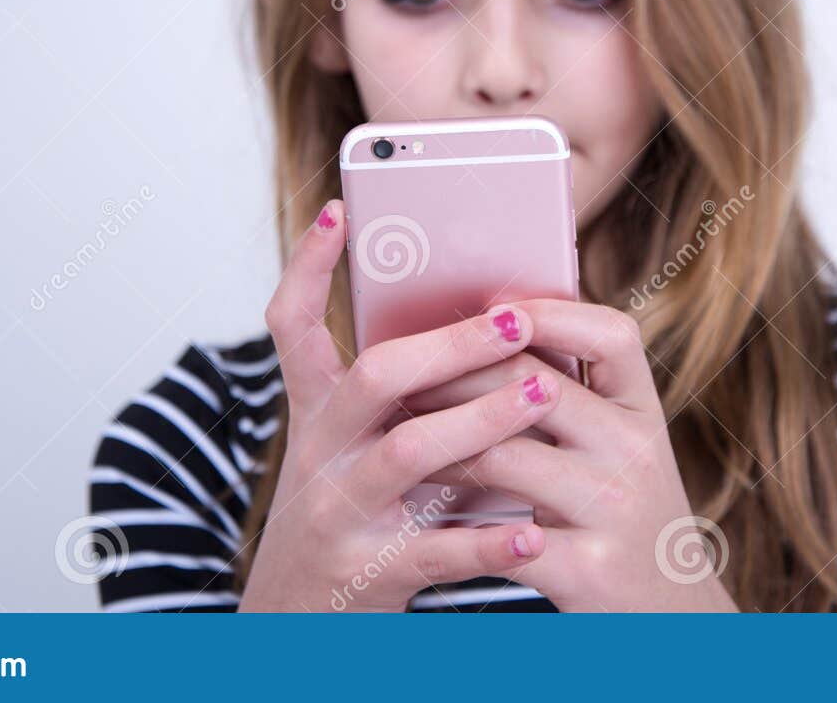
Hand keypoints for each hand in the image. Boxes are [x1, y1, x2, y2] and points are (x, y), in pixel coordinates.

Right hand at [238, 200, 559, 611]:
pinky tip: (533, 531)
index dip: (308, 267)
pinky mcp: (368, 573)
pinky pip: (436, 550)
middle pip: (375, 377)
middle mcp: (319, 454)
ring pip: (410, 452)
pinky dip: (488, 541)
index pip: (290, 326)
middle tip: (518, 318)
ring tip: (546, 394)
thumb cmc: (349, 515)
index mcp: (316, 414)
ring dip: (484, 420)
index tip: (341, 211)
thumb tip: (483, 325)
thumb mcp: (350, 449)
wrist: (296, 626)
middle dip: (451, 343)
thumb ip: (396, 397)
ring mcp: (339, 513)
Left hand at [402, 299, 738, 610]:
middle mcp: (636, 451)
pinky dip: (453, 522)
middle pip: (532, 384)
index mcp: (644, 413)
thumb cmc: (625, 522)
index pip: (612, 335)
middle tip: (400, 376)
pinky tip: (421, 515)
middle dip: (454, 376)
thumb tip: (490, 332)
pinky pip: (500, 533)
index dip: (549, 312)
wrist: (674, 621)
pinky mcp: (589, 568)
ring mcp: (615, 510)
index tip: (490, 309)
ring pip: (501, 454)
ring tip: (396, 441)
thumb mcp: (621, 452)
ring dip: (436, 446)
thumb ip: (576, 401)